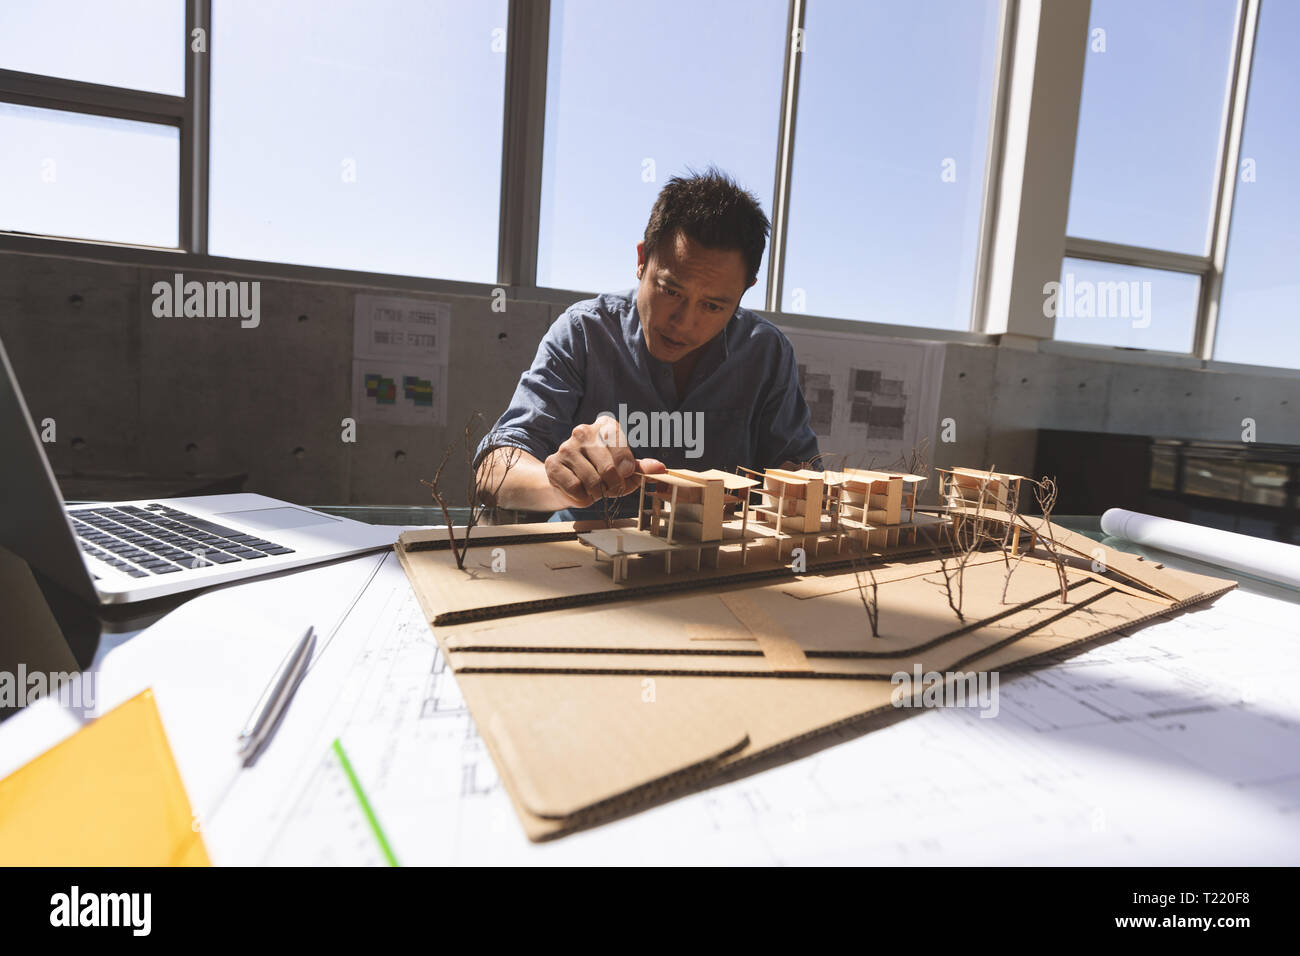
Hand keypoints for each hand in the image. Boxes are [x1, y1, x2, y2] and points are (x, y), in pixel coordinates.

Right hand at [544, 415, 665, 506]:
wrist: (567, 482)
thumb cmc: (600, 473)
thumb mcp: (624, 469)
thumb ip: (641, 468)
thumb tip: (661, 469)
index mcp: (605, 426)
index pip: (623, 449)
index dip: (626, 468)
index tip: (623, 474)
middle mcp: (583, 431)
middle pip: (609, 468)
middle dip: (613, 485)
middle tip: (610, 488)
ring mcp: (566, 447)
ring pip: (592, 481)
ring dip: (597, 493)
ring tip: (594, 489)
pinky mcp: (554, 464)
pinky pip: (575, 488)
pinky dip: (582, 497)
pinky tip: (580, 491)